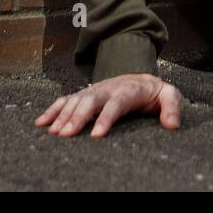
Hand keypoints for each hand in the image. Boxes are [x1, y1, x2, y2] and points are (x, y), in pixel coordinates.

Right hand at [34, 73, 182, 138]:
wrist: (141, 76)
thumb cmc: (154, 91)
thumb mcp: (169, 95)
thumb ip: (172, 107)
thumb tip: (172, 125)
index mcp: (129, 90)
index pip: (116, 103)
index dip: (106, 118)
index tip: (96, 135)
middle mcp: (108, 88)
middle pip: (90, 101)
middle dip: (77, 117)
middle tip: (66, 134)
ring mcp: (94, 90)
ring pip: (75, 100)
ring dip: (62, 115)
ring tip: (53, 132)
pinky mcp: (85, 94)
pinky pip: (66, 100)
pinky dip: (52, 110)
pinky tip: (40, 123)